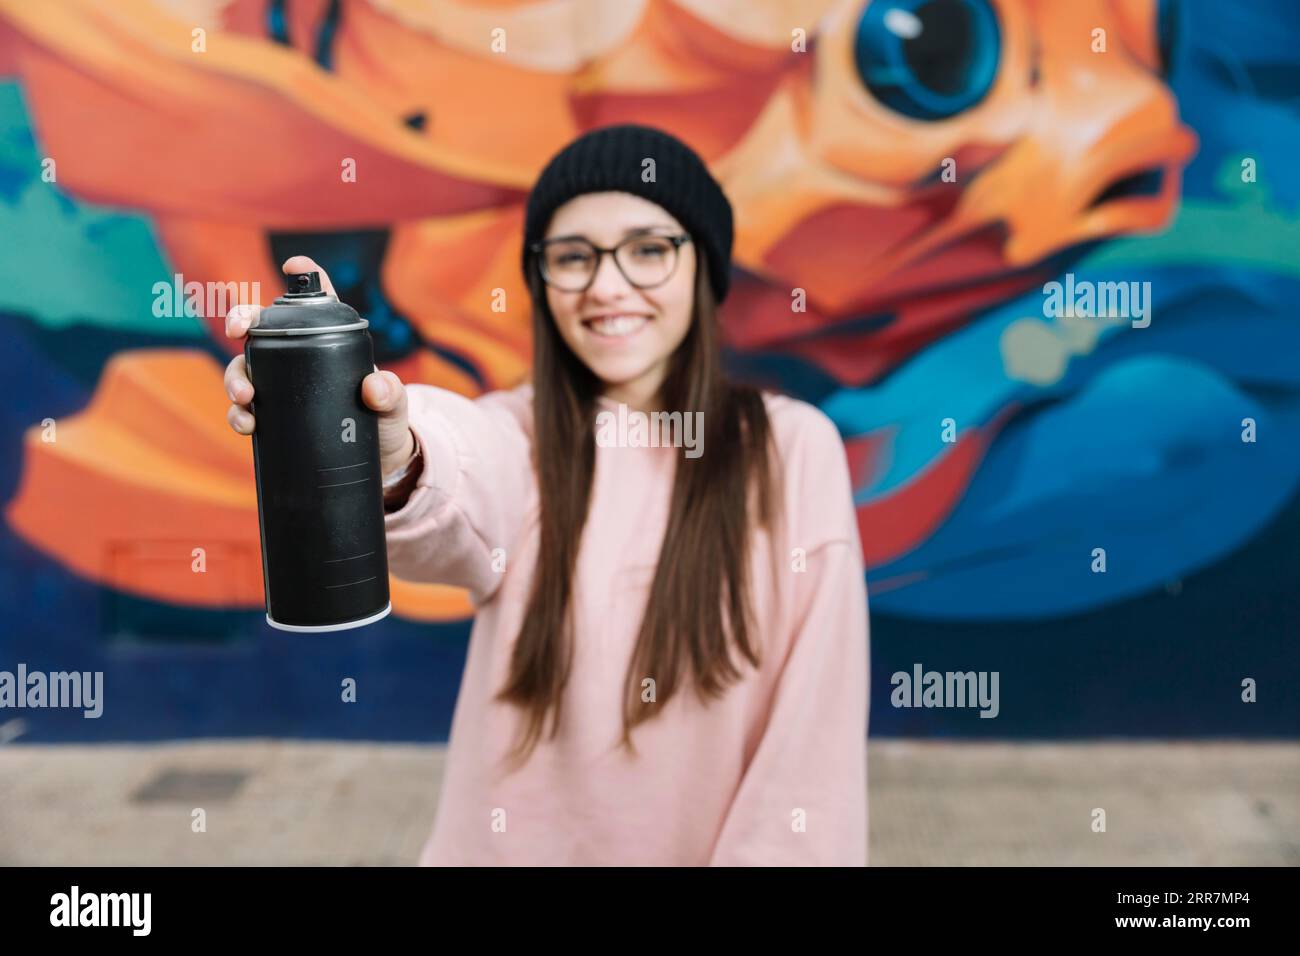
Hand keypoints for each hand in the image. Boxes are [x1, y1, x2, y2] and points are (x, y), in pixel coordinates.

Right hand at [223, 256, 415, 473]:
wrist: (378, 459)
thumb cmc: (386, 421)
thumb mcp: (393, 406)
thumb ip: (390, 394)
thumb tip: (373, 387)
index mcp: (332, 339)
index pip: (319, 299)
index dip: (306, 274)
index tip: (294, 264)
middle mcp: (300, 355)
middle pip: (263, 327)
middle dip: (242, 319)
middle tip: (238, 332)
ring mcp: (282, 384)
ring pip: (244, 367)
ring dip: (235, 377)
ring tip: (245, 399)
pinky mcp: (273, 415)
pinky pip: (244, 409)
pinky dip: (239, 415)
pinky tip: (246, 424)